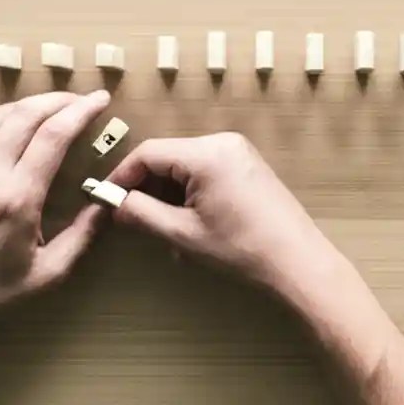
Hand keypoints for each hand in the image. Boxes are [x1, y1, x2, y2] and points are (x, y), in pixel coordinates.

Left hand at [0, 90, 111, 361]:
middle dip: (60, 99)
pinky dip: (7, 116)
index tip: (101, 100)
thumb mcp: (46, 276)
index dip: (81, 111)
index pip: (53, 135)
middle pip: (26, 114)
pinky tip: (22, 122)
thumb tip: (107, 205)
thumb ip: (82, 237)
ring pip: (0, 116)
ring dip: (32, 103)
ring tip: (57, 105)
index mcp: (16, 198)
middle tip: (84, 99)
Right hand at [105, 132, 343, 301]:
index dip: (121, 177)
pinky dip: (190, 194)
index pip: (148, 153)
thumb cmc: (241, 249)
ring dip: (168, 196)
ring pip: (185, 167)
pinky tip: (191, 225)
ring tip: (167, 232)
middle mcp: (222, 142)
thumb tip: (113, 204)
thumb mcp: (183, 234)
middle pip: (167, 157)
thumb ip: (142, 214)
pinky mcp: (248, 166)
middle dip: (147, 188)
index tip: (105, 200)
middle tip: (132, 220)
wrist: (298, 262)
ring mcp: (238, 152)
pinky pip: (206, 171)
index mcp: (206, 153)